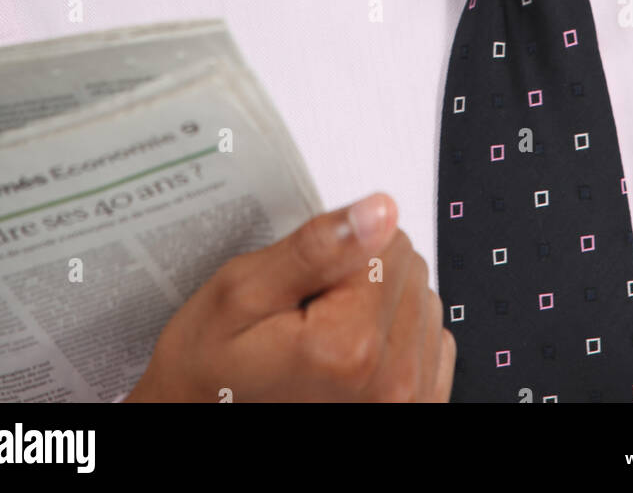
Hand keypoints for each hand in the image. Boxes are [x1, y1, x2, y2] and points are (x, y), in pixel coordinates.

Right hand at [124, 192, 454, 402]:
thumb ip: (316, 247)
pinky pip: (434, 342)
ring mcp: (409, 404)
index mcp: (349, 346)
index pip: (388, 238)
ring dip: (381, 309)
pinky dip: (398, 339)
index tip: (304, 285)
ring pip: (422, 301)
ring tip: (326, 338)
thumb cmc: (213, 371)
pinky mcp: (419, 410)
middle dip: (362, 278)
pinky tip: (355, 357)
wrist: (198, 422)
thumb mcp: (242, 293)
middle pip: (409, 269)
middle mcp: (391, 383)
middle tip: (307, 312)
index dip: (341, 251)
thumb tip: (379, 210)